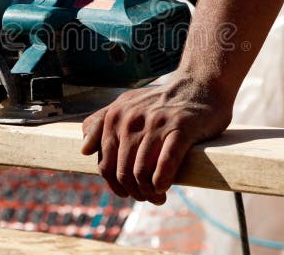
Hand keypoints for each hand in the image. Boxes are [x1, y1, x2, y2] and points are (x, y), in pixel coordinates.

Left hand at [81, 74, 232, 203]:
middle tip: (148, 198)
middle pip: (123, 172)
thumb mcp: (127, 105)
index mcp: (115, 116)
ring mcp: (156, 123)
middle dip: (134, 192)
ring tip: (159, 197)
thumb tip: (83, 150)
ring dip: (149, 192)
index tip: (128, 191)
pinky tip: (163, 187)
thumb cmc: (162, 101)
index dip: (115, 185)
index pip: (105, 164)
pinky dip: (162, 181)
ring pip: (142, 172)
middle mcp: (132, 119)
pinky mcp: (181, 128)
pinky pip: (165, 163)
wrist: (200, 84)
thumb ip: (101, 122)